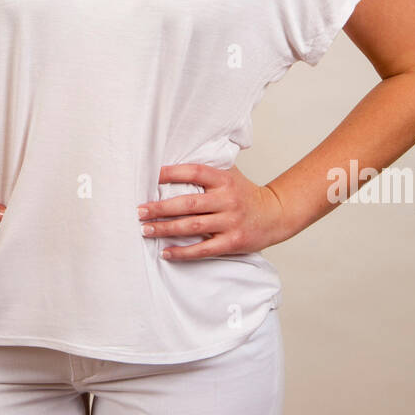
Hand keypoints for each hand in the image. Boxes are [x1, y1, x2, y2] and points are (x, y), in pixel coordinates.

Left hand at [136, 162, 291, 259]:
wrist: (275, 214)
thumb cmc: (244, 193)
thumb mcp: (230, 175)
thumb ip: (207, 170)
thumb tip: (172, 163)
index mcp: (224, 180)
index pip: (195, 172)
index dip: (172, 172)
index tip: (151, 176)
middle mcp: (227, 199)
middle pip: (189, 203)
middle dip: (161, 207)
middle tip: (139, 211)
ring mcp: (230, 221)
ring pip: (193, 226)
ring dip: (166, 229)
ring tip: (146, 229)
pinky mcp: (232, 242)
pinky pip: (204, 249)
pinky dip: (183, 252)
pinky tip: (166, 252)